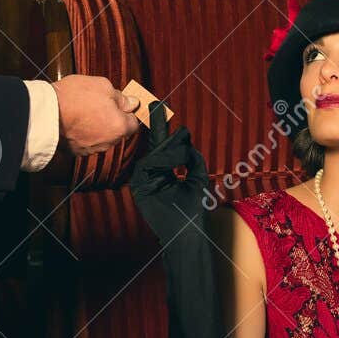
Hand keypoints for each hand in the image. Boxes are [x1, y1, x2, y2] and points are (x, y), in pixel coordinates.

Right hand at [52, 74, 140, 156]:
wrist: (46, 113)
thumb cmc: (75, 97)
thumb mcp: (102, 86)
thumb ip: (120, 96)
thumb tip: (132, 102)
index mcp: (119, 126)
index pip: (134, 123)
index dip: (128, 111)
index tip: (121, 104)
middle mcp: (108, 142)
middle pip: (117, 131)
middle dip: (111, 118)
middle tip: (98, 103)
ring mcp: (91, 149)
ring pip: (101, 136)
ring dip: (96, 126)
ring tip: (83, 111)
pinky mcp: (76, 152)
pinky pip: (85, 141)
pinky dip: (83, 133)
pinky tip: (74, 120)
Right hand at [129, 101, 211, 242]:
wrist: (189, 234)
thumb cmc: (195, 210)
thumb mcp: (198, 177)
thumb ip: (192, 157)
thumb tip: (185, 138)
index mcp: (162, 173)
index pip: (161, 145)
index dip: (158, 125)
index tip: (156, 103)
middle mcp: (150, 175)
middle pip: (157, 145)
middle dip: (163, 130)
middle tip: (159, 106)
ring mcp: (143, 181)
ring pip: (155, 153)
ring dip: (171, 149)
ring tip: (182, 151)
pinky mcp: (139, 187)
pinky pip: (149, 164)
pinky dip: (165, 159)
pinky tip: (177, 162)